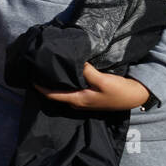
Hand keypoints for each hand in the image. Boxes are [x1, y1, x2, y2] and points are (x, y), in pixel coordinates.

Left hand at [36, 62, 150, 110]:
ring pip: (63, 92)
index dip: (39, 86)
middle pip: (55, 94)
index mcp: (77, 100)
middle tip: (37, 70)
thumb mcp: (103, 80)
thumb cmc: (119, 90)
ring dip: (55, 83)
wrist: (135, 96)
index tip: (30, 76)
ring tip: (48, 69)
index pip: (51, 94)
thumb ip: (87, 72)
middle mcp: (77, 102)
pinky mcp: (89, 96)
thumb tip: (74, 62)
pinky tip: (64, 73)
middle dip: (45, 84)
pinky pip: (71, 90)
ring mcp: (83, 101)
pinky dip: (65, 82)